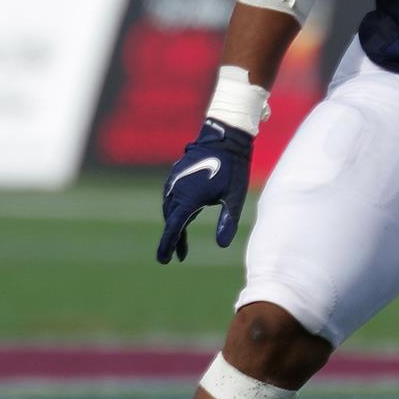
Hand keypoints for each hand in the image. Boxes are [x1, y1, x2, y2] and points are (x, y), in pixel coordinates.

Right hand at [156, 121, 253, 263]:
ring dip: (173, 225)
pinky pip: (171, 197)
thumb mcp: (234, 197)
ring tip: (180, 241)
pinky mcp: (177, 175)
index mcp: (188, 199)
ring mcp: (174, 181)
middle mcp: (176, 191)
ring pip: (170, 209)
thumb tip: (222, 245)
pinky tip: (183, 216)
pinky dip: (175, 210)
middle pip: (170, 221)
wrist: (225, 137)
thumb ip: (228, 221)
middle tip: (175, 256)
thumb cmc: (233, 168)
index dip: (167, 246)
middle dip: (172, 239)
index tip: (164, 261)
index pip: (173, 228)